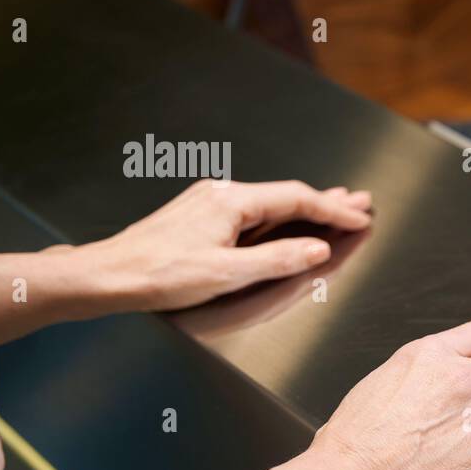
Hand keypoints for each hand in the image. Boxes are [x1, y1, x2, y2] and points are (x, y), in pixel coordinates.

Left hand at [0, 180, 373, 345]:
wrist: (108, 275)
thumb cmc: (159, 275)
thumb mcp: (227, 273)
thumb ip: (278, 259)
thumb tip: (318, 248)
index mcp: (232, 201)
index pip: (297, 199)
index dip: (333, 210)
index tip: (361, 218)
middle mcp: (222, 194)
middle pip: (287, 194)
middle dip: (328, 201)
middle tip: (362, 203)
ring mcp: (211, 202)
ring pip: (271, 202)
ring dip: (307, 207)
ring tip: (338, 208)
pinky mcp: (202, 216)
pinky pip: (255, 210)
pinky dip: (282, 215)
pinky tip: (290, 221)